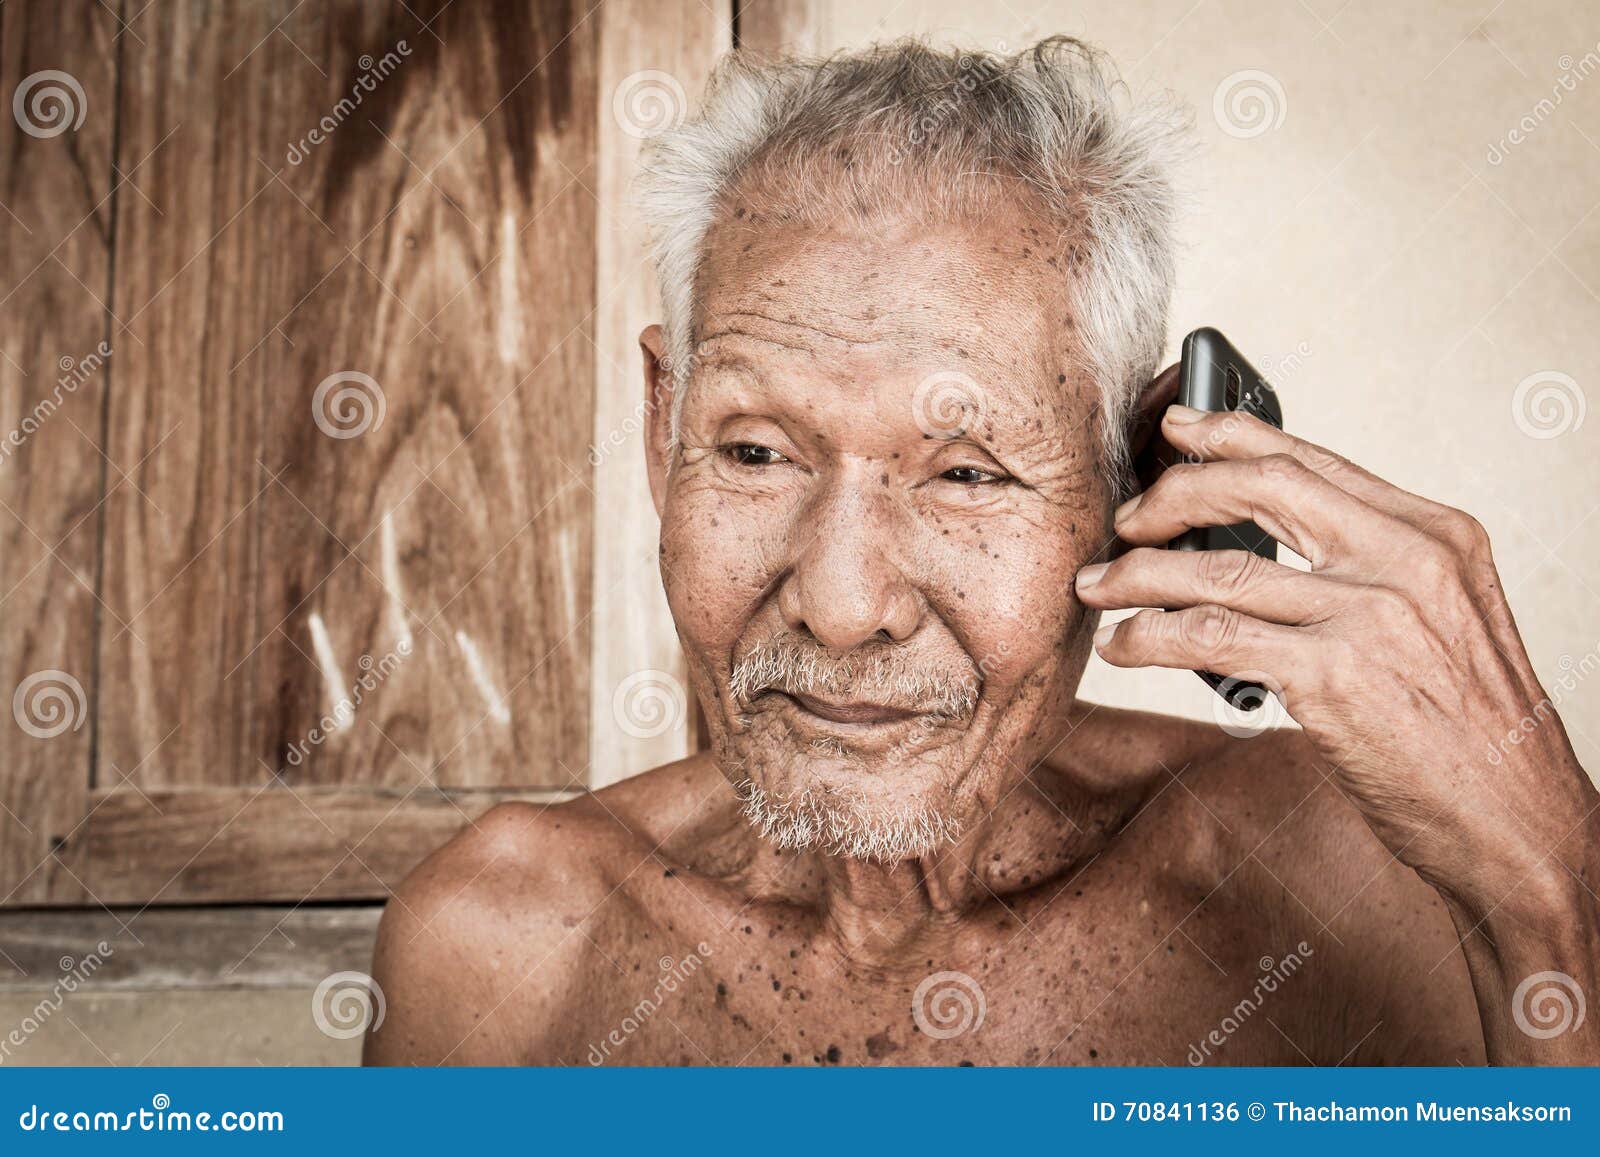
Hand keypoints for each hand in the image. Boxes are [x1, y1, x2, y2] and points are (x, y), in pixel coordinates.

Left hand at [1074, 384, 1598, 1057]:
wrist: (1518, 823)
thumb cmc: (1472, 733)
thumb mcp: (1441, 620)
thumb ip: (1368, 570)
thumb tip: (1262, 543)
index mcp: (1435, 534)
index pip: (1312, 458)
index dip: (1229, 435)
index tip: (1177, 429)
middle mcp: (1407, 560)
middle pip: (1259, 485)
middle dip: (1174, 493)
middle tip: (1127, 518)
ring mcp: (1370, 614)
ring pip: (1219, 568)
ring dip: (1139, 574)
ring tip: (1097, 585)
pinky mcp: (1333, 676)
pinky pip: (1210, 637)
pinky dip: (1150, 636)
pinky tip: (1122, 644)